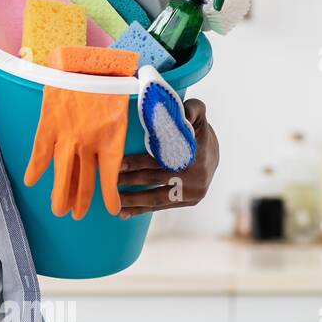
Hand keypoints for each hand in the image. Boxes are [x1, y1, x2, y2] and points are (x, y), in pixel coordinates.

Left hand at [116, 99, 219, 218]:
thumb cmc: (197, 130)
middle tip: (107, 183)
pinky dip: (143, 209)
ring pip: (158, 197)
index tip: (115, 164)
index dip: (137, 162)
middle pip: (155, 179)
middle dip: (129, 181)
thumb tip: (183, 113)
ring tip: (113, 203)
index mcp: (196, 152)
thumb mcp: (198, 113)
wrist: (215, 153)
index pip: (161, 159)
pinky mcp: (191, 200)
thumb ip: (192, 108)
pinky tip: (124, 213)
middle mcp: (196, 174)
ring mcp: (195, 190)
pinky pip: (163, 205)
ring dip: (134, 201)